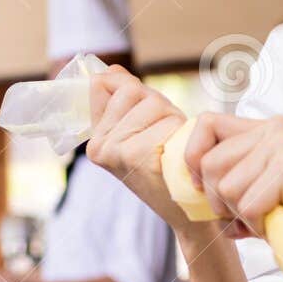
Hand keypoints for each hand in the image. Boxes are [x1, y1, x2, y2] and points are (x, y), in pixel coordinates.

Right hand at [86, 67, 193, 230]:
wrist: (188, 212)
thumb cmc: (166, 169)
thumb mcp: (140, 132)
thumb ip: (123, 100)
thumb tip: (111, 70)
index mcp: (94, 140)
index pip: (106, 83)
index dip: (134, 93)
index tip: (146, 121)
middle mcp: (98, 147)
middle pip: (130, 89)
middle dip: (156, 105)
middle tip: (163, 136)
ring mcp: (114, 151)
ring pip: (149, 102)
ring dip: (170, 118)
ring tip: (170, 146)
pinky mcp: (137, 155)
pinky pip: (164, 119)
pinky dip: (178, 131)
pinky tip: (176, 155)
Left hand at [183, 112, 282, 255]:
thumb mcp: (264, 193)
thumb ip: (233, 185)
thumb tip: (193, 192)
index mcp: (266, 130)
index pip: (206, 124)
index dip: (193, 157)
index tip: (204, 186)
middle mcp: (272, 130)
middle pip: (209, 162)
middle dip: (219, 199)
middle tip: (247, 215)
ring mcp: (281, 145)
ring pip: (226, 187)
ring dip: (241, 214)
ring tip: (270, 217)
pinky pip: (247, 205)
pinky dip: (259, 226)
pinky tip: (281, 223)